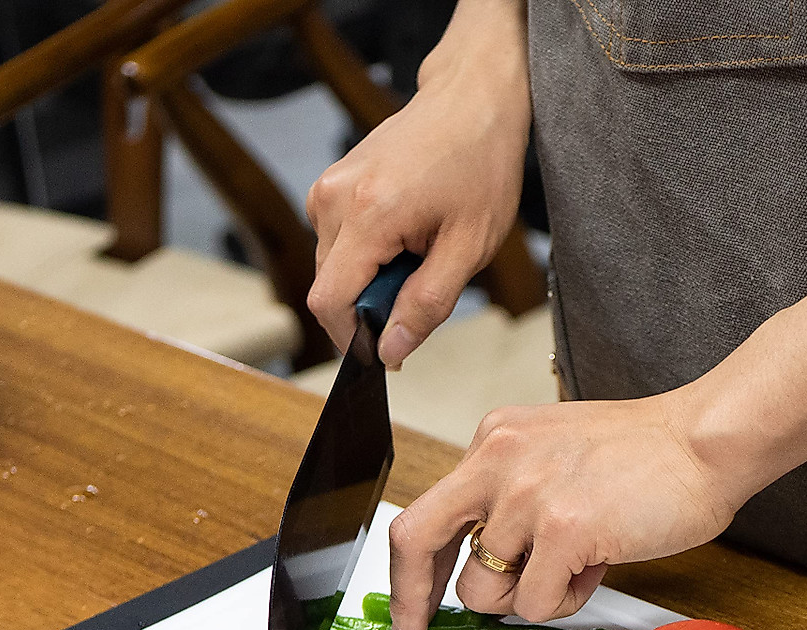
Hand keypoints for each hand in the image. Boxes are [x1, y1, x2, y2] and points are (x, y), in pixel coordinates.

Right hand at [305, 2, 530, 367]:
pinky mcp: (329, 187)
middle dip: (369, 309)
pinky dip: (368, 260)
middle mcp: (332, 199)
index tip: (386, 352)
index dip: (353, 340)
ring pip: (333, 270)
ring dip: (371, 283)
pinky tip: (404, 241)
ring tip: (418, 257)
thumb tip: (390, 350)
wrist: (471, 100)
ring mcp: (326, 189)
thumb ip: (427, 305)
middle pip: (329, 290)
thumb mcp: (469, 248)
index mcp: (367, 213)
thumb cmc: (480, 166)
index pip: (330, 303)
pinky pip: (338, 247)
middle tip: (420, 293)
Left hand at [387, 395, 744, 629]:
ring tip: (571, 568)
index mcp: (494, 441)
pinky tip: (595, 567)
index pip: (423, 513)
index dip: (408, 573)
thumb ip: (510, 497)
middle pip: (416, 542)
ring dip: (524, 598)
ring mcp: (528, 495)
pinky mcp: (563, 529)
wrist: (707, 441)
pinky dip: (565, 602)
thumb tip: (487, 564)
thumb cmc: (646, 454)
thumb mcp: (553, 453)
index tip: (408, 610)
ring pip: (482, 591)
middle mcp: (498, 461)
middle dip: (414, 599)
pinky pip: (535, 605)